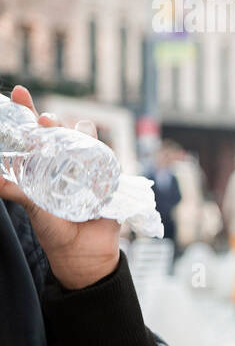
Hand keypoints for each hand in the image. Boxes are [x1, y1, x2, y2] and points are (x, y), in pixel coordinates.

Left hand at [0, 85, 121, 289]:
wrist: (85, 253)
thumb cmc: (55, 230)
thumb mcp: (31, 208)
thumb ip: (15, 191)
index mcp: (44, 166)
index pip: (34, 134)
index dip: (27, 112)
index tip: (18, 92)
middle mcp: (66, 163)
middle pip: (60, 131)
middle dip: (52, 120)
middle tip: (44, 119)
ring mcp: (88, 169)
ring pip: (84, 140)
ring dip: (77, 131)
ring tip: (68, 128)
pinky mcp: (108, 178)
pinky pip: (106, 159)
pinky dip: (100, 151)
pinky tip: (93, 146)